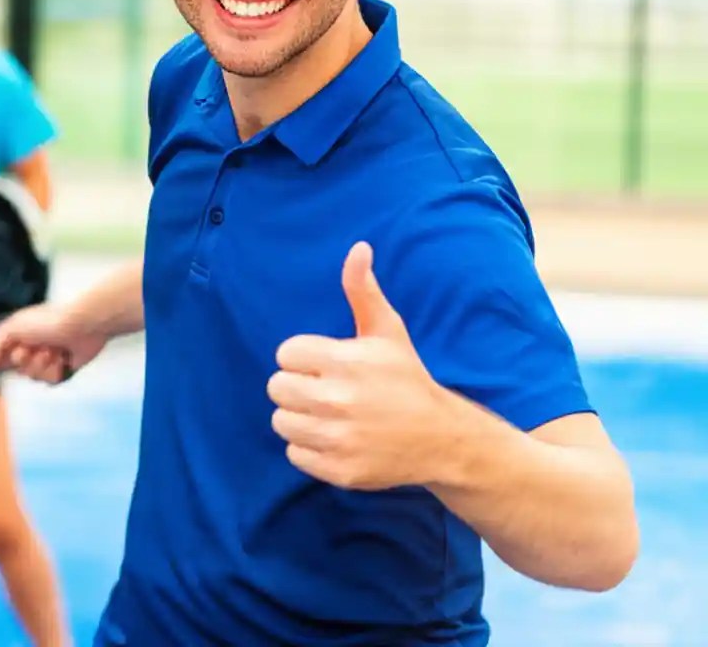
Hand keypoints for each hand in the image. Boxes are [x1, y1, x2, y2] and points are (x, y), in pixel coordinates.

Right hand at [0, 303, 108, 383]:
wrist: (81, 326)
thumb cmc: (48, 321)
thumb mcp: (14, 326)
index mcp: (21, 335)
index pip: (5, 355)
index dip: (7, 357)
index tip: (15, 351)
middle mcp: (34, 347)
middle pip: (19, 369)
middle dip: (27, 360)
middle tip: (36, 348)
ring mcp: (49, 359)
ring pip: (34, 377)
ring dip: (42, 364)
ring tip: (53, 351)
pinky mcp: (64, 368)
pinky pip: (51, 380)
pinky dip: (56, 370)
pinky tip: (63, 358)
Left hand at [267, 241, 462, 490]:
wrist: (441, 438)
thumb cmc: (406, 379)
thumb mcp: (387, 331)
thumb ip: (363, 291)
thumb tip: (358, 248)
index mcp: (346, 361)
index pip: (285, 354)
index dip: (302, 358)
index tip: (325, 364)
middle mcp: (339, 400)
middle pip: (276, 388)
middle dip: (295, 387)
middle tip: (323, 390)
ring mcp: (338, 438)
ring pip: (281, 421)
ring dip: (299, 418)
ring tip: (328, 414)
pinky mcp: (339, 469)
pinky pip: (294, 454)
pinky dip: (309, 448)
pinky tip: (334, 438)